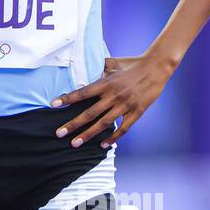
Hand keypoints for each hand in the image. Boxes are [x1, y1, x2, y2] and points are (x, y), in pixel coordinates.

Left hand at [50, 55, 170, 148]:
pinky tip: (102, 145)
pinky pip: (123, 128)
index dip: (67, 98)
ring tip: (75, 143)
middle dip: (73, 124)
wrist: (156, 67)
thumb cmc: (133, 63)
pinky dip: (113, 138)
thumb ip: (98, 67)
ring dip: (88, 135)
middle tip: (59, 133)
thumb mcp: (113, 63)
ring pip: (103, 124)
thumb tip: (85, 65)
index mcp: (106, 83)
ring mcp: (125, 105)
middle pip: (89, 113)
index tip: (53, 104)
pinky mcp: (137, 112)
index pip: (82, 93)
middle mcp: (113, 95)